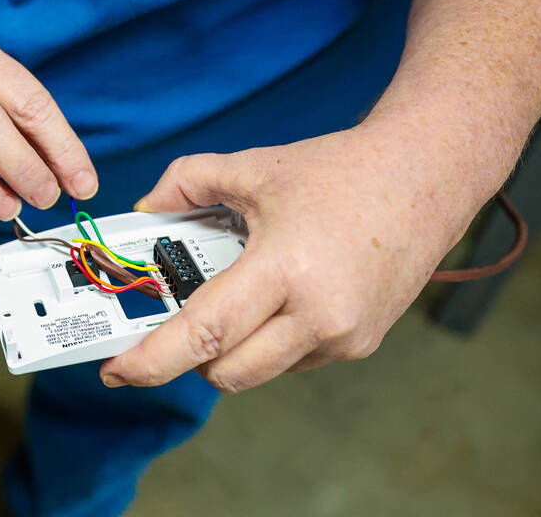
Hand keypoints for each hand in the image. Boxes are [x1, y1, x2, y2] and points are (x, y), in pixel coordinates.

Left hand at [100, 124, 478, 392]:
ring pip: (256, 372)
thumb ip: (188, 184)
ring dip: (228, 350)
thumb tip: (146, 209)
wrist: (425, 176)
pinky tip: (273, 298)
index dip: (153, 359)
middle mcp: (317, 315)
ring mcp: (342, 337)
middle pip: (224, 371)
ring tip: (231, 296)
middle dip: (187, 355)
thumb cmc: (341, 172)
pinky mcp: (359, 345)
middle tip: (166, 325)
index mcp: (284, 269)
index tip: (115, 371)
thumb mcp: (253, 168)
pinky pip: (289, 362)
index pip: (205, 333)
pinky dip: (266, 342)